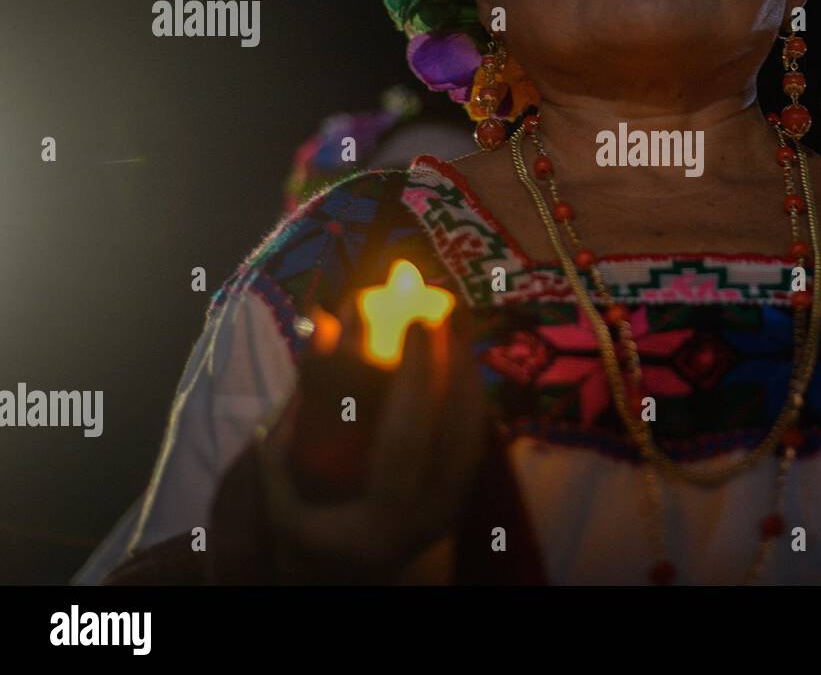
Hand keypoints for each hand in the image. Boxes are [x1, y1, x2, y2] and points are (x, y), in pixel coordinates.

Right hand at [256, 299, 486, 579]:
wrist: (351, 574)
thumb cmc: (308, 533)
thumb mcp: (280, 495)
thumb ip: (285, 433)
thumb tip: (313, 341)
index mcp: (383, 518)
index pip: (406, 440)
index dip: (417, 381)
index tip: (417, 324)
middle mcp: (431, 513)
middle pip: (453, 427)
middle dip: (449, 363)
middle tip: (438, 309)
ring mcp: (457, 504)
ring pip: (475, 426)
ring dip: (465, 371)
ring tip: (451, 322)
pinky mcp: (467, 492)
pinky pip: (477, 432)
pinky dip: (469, 391)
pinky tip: (458, 356)